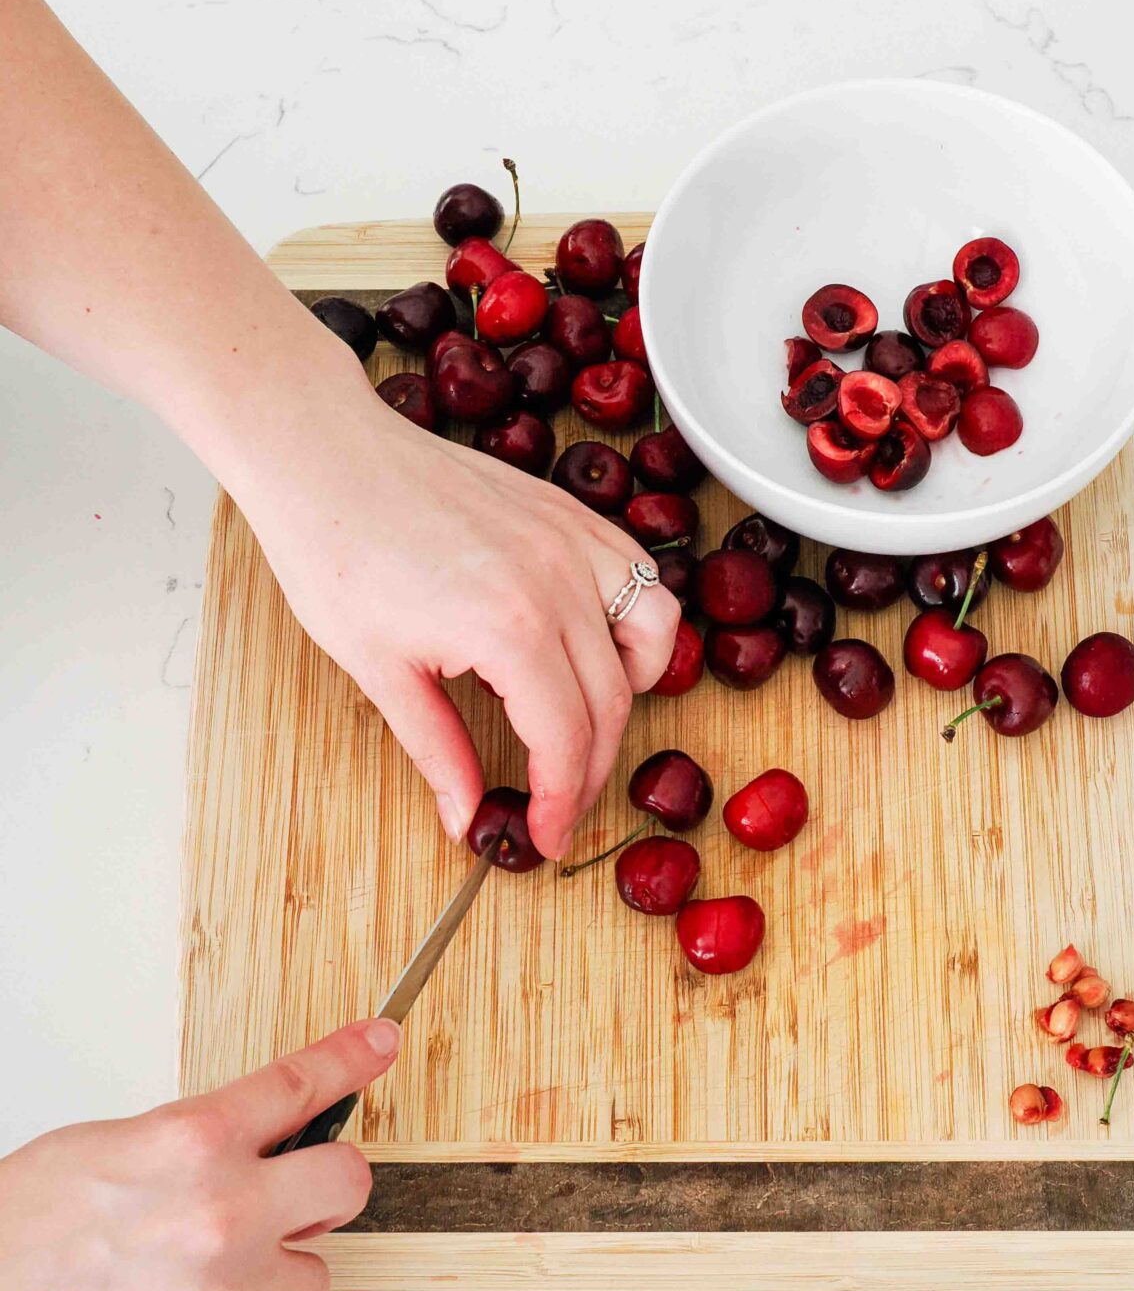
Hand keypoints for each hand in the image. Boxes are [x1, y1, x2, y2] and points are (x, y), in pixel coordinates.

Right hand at [0, 1020, 396, 1290]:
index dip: (352, 1058)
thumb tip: (250, 1148)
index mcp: (193, 1141)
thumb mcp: (103, 1150)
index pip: (301, 1084)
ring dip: (269, 1283)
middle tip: (289, 1206)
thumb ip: (191, 1145)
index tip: (380, 1044)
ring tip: (194, 1288)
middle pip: (347, 1185)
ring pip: (312, 1281)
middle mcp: (224, 1212)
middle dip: (323, 1193)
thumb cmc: (10, 1237)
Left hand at [241, 385, 680, 858]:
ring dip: (630, 693)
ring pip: (652, 634)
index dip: (561, 801)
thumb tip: (465, 816)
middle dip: (589, 768)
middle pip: (612, 702)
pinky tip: (597, 645)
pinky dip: (638, 618)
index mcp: (509, 628)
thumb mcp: (378, 671)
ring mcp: (571, 539)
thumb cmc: (335, 552)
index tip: (545, 834)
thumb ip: (437, 750)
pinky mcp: (569, 513)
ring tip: (586, 723)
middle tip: (556, 804)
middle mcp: (558, 581)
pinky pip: (638, 575)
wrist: (323, 457)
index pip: (566, 740)